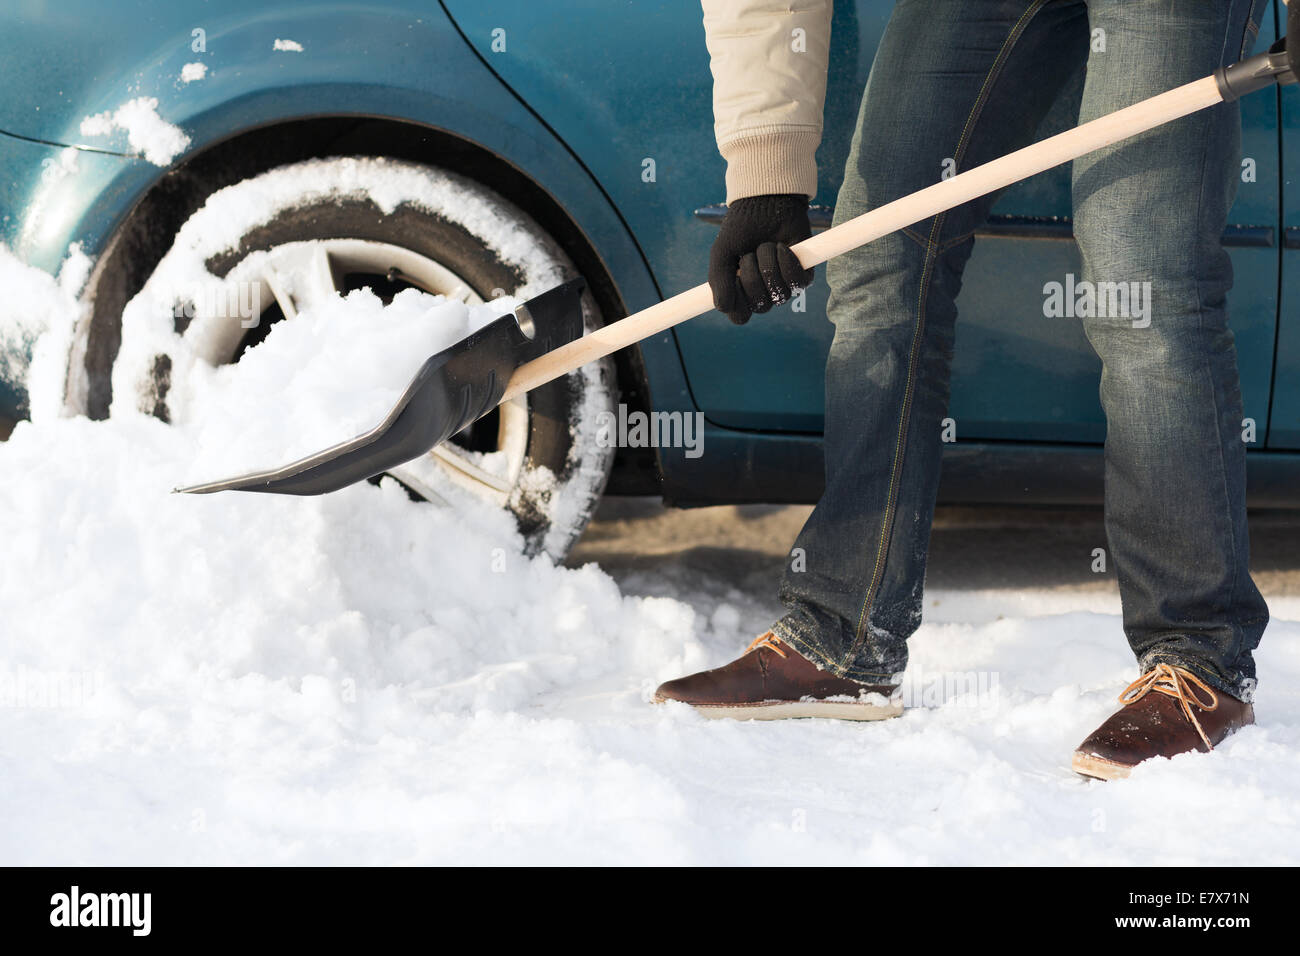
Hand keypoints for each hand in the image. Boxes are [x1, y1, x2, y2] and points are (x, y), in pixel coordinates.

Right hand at [708, 194, 814, 324]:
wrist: (764, 205)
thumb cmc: (740, 230)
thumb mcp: (721, 253)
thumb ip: (718, 281)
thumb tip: (722, 307)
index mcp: (742, 293)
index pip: (740, 317)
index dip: (737, 301)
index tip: (732, 278)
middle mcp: (764, 294)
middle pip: (760, 306)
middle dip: (752, 275)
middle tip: (749, 254)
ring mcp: (784, 286)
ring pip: (780, 294)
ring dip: (769, 264)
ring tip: (765, 246)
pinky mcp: (803, 274)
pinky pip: (797, 283)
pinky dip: (787, 262)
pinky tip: (781, 247)